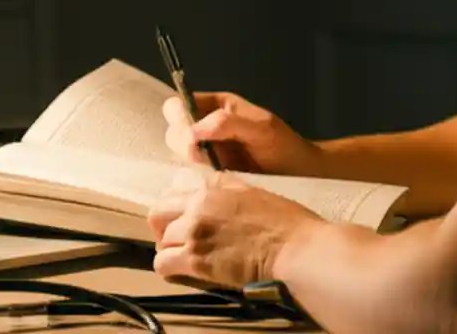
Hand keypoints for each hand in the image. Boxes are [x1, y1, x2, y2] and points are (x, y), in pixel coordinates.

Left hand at [147, 167, 321, 286]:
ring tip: (183, 257)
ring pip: (161, 238)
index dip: (176, 202)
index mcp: (215, 185)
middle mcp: (199, 204)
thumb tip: (217, 193)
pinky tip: (182, 271)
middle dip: (164, 225)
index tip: (183, 214)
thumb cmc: (289, 225)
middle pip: (159, 210)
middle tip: (176, 238)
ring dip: (170, 248)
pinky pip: (163, 263)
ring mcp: (195, 231)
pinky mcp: (196, 259)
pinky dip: (169, 268)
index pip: (176, 185)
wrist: (298, 251)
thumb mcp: (256, 193)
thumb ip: (229, 189)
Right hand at [163, 91, 323, 174]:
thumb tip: (191, 131)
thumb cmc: (285, 146)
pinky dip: (195, 178)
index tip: (192, 138)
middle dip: (183, 144)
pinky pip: (188, 174)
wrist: (301, 176)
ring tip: (216, 170)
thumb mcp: (261, 128)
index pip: (178, 105)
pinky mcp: (208, 175)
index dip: (178, 119)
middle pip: (172, 130)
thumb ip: (226, 123)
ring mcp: (205, 152)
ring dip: (191, 162)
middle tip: (205, 159)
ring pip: (178, 153)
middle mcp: (205, 127)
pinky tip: (214, 182)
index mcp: (215, 106)